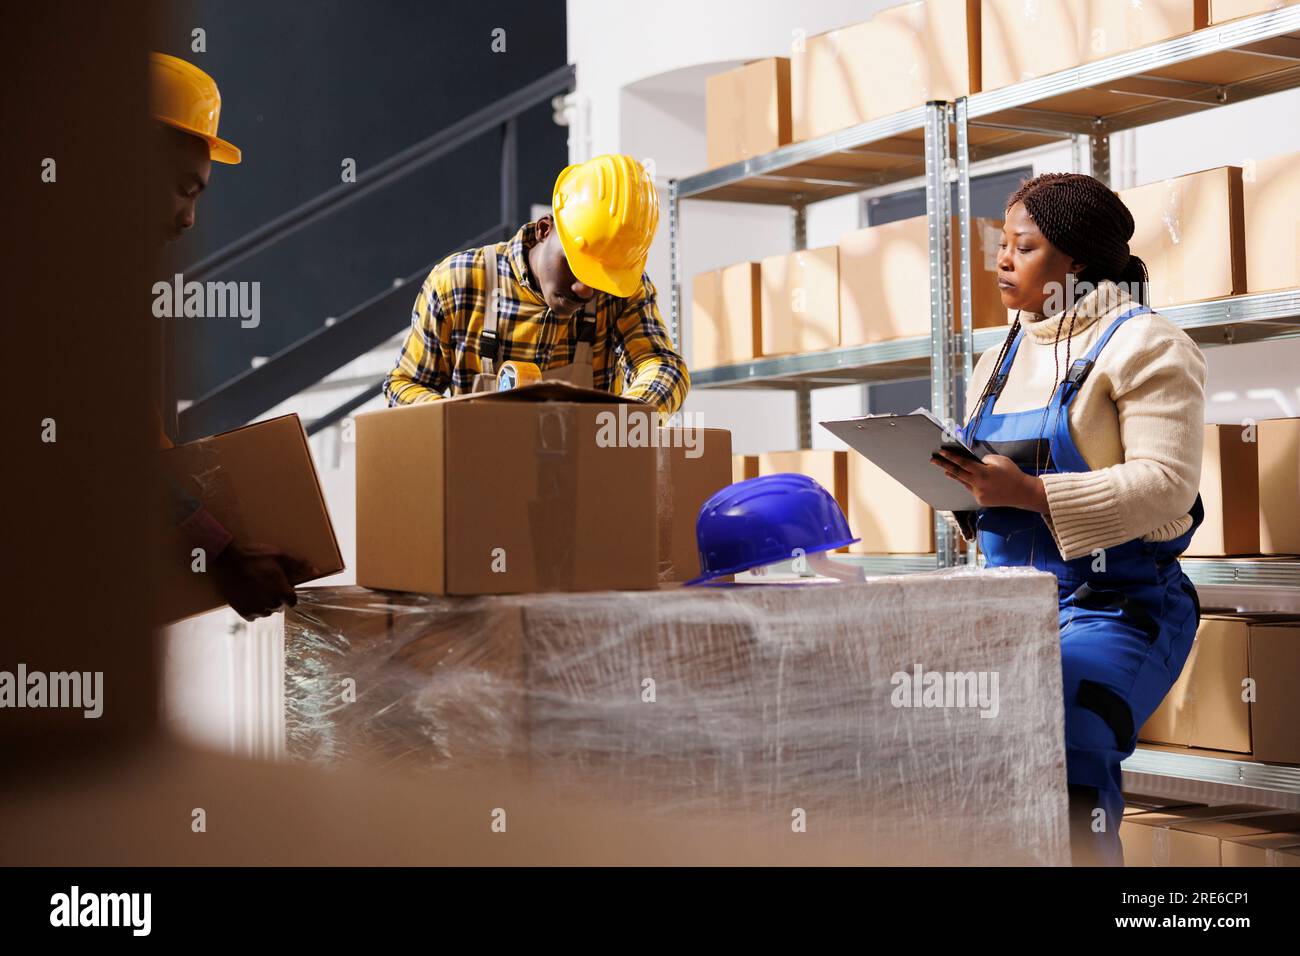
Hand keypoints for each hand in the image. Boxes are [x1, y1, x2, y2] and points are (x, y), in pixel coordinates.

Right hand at [211, 541, 320, 620]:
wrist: (227, 560)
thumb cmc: (255, 556)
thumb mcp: (279, 555)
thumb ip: (299, 564)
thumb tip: (316, 571)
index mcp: (281, 591)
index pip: (292, 601)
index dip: (288, 593)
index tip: (281, 585)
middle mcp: (270, 603)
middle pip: (279, 606)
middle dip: (276, 597)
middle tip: (266, 584)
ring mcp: (255, 608)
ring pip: (266, 612)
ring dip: (264, 604)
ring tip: (256, 590)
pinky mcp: (242, 611)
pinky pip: (253, 616)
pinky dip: (252, 609)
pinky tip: (248, 596)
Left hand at [929, 451, 1048, 512]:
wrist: (1022, 493)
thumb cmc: (1011, 473)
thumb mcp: (999, 460)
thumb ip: (984, 460)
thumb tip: (973, 462)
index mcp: (982, 473)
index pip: (962, 463)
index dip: (950, 457)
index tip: (941, 452)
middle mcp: (978, 484)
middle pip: (957, 473)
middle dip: (944, 466)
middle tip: (933, 460)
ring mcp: (978, 494)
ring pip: (963, 482)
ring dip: (955, 475)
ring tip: (945, 469)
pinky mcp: (980, 501)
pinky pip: (971, 489)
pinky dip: (970, 483)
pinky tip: (969, 479)